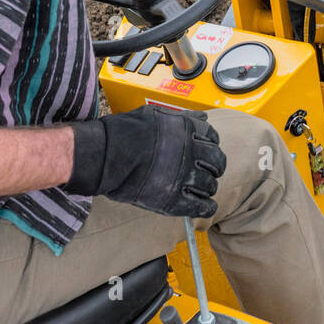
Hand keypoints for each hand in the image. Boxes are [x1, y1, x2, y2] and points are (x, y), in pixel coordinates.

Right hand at [64, 108, 224, 219]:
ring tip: (200, 189)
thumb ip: (182, 118)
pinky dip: (207, 207)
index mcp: (188, 131)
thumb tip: (203, 117)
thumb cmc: (126, 132)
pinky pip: (202, 207)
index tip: (205, 152)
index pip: (214, 139)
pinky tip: (205, 206)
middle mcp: (192, 153)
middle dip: (214, 167)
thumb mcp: (156, 115)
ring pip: (211, 185)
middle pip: (217, 162)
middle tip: (207, 172)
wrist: (106, 155)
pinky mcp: (175, 200)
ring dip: (208, 187)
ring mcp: (184, 177)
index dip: (211, 146)